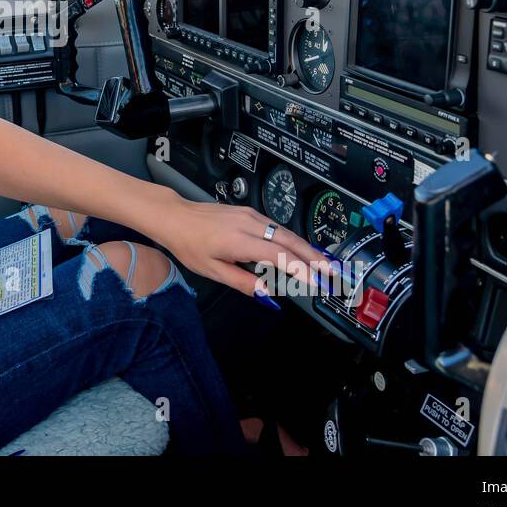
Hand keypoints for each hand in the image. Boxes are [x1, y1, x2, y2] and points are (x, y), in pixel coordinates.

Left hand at [160, 197, 337, 299]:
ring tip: (323, 264)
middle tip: (332, 273)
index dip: (301, 269)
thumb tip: (267, 293)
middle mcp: (248, 224)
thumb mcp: (212, 271)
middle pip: (289, 240)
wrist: (174, 217)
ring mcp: (250, 215)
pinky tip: (299, 250)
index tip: (317, 281)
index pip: (278, 256)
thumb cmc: (188, 243)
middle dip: (314, 257)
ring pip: (285, 232)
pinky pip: (276, 227)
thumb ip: (243, 282)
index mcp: (238, 240)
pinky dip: (292, 239)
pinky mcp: (248, 212)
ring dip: (306, 248)